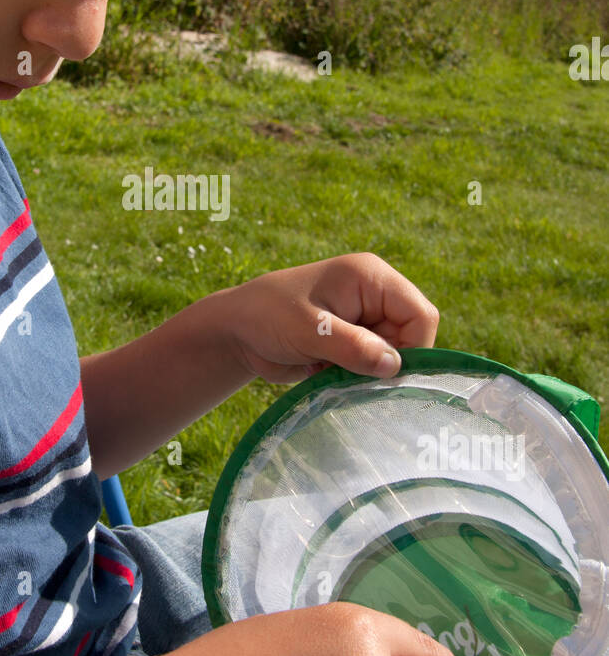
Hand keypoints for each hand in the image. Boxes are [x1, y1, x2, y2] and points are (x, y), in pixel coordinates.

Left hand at [222, 252, 439, 382]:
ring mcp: (365, 320)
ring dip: (366, 373)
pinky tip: (325, 372)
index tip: (385, 373)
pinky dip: (355, 377)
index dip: (414, 347)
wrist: (236, 331)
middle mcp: (374, 296)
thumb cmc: (267, 316)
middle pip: (411, 338)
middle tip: (348, 374)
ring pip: (392, 357)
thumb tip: (395, 366)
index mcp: (371, 278)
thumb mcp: (308, 330)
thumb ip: (352, 346)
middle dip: (385, 363)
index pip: (420, 314)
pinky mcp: (354, 342)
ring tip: (330, 370)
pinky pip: (373, 367)